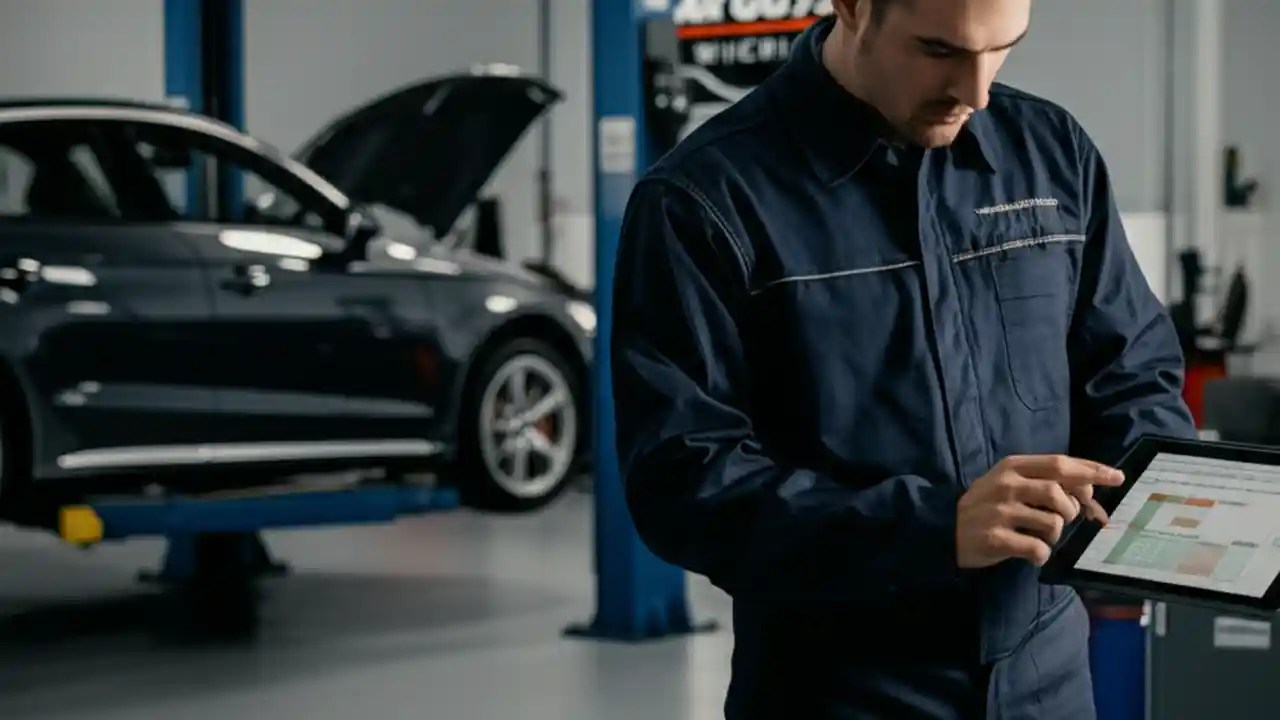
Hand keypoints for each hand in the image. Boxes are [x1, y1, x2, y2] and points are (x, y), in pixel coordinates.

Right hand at [956, 455, 1123, 568]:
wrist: (946, 531)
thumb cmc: (988, 507)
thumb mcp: (1012, 485)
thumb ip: (1047, 483)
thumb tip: (1091, 491)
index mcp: (1013, 466)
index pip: (1060, 464)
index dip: (1092, 470)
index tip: (1117, 477)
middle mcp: (1006, 484)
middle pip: (1059, 493)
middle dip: (1071, 510)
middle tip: (1063, 519)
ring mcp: (1000, 511)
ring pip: (1053, 523)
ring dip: (1054, 535)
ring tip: (1039, 537)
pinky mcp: (995, 537)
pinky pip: (1038, 548)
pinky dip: (1041, 555)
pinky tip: (1031, 554)